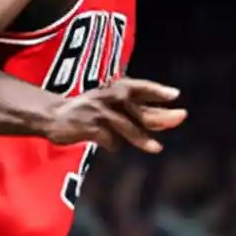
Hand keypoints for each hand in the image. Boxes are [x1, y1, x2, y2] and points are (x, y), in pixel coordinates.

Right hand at [45, 78, 186, 152]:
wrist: (53, 115)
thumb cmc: (90, 110)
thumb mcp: (112, 103)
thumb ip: (136, 111)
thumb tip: (166, 121)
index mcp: (116, 89)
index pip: (140, 87)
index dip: (157, 90)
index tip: (176, 94)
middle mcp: (109, 97)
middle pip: (140, 108)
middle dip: (161, 114)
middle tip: (182, 116)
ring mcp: (99, 112)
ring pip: (126, 126)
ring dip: (142, 139)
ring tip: (157, 148)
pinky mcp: (89, 127)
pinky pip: (109, 140)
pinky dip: (113, 145)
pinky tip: (111, 146)